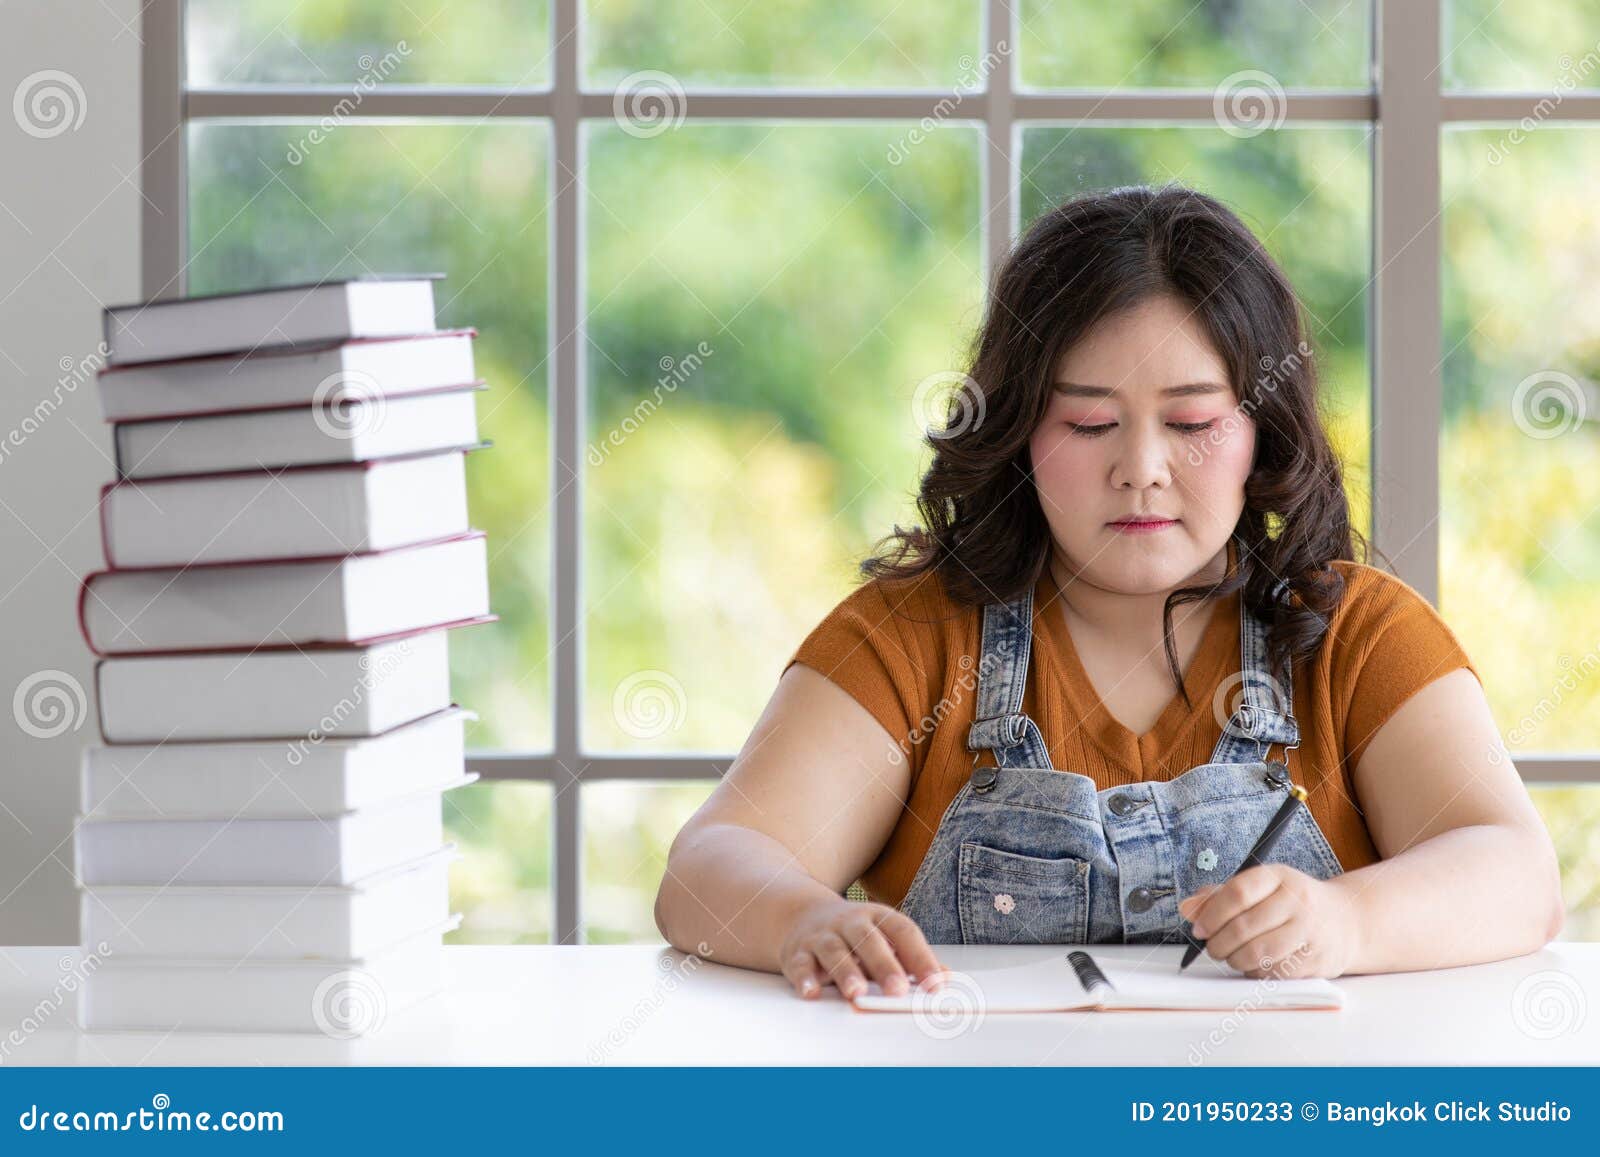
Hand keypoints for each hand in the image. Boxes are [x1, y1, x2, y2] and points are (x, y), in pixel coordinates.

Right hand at [777, 896, 946, 1000]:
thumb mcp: (883, 937)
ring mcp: (822, 936)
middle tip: (898, 990)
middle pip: (868, 940)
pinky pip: (801, 964)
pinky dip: (805, 978)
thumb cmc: (852, 934)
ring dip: (846, 972)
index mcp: (877, 918)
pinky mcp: (797, 952)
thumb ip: (911, 958)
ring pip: (834, 951)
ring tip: (856, 993)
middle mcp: (849, 923)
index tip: (936, 984)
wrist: (801, 915)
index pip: (903, 932)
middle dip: (884, 966)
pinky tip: (812, 992)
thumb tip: (946, 977)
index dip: (920, 957)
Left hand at [1178, 864, 1361, 978]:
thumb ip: (1219, 896)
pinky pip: (1275, 973)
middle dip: (1218, 943)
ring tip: (1230, 957)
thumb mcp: (1259, 889)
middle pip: (1244, 926)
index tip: (1199, 928)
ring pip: (1258, 953)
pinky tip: (1253, 965)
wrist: (1345, 921)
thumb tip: (1186, 909)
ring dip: (1235, 960)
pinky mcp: (1317, 959)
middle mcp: (1297, 900)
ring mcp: (1310, 931)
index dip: (1211, 913)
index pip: (1238, 892)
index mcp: (1278, 876)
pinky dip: (1255, 973)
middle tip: (1211, 948)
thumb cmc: (1290, 903)